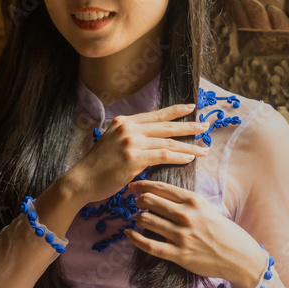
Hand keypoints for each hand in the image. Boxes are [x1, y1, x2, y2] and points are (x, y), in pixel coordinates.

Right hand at [63, 103, 209, 205]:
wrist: (82, 180)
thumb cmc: (98, 167)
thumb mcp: (113, 143)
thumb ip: (131, 138)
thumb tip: (151, 140)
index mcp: (124, 121)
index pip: (155, 114)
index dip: (175, 110)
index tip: (191, 107)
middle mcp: (128, 128)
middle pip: (166, 125)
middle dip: (189, 125)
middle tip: (206, 125)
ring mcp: (131, 142)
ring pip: (167, 141)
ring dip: (189, 146)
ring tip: (203, 149)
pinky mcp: (134, 158)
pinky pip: (163, 155)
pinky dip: (178, 157)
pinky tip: (189, 158)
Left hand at [123, 178, 268, 287]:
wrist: (239, 257)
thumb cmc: (222, 231)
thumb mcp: (206, 208)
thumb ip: (185, 201)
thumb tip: (161, 193)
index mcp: (193, 201)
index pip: (160, 187)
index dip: (142, 185)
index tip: (134, 187)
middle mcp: (186, 215)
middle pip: (149, 201)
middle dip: (138, 201)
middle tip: (137, 204)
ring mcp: (181, 235)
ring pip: (146, 220)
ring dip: (139, 219)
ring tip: (140, 221)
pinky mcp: (178, 254)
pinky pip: (149, 245)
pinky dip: (135, 238)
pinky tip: (129, 234)